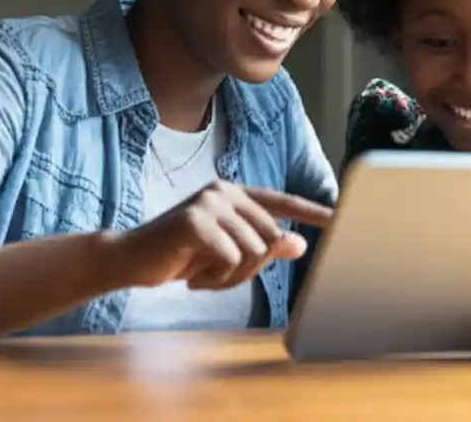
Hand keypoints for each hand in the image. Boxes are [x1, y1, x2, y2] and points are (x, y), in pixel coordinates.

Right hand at [116, 180, 332, 290]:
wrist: (131, 259)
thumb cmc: (179, 256)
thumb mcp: (226, 253)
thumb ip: (260, 246)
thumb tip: (298, 243)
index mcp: (234, 195)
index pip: (281, 202)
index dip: (312, 211)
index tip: (339, 217)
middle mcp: (224, 191)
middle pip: (270, 237)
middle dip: (250, 268)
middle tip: (216, 275)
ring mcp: (209, 202)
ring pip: (254, 251)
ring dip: (231, 276)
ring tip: (202, 274)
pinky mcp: (196, 220)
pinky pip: (231, 258)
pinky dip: (215, 278)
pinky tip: (191, 275)